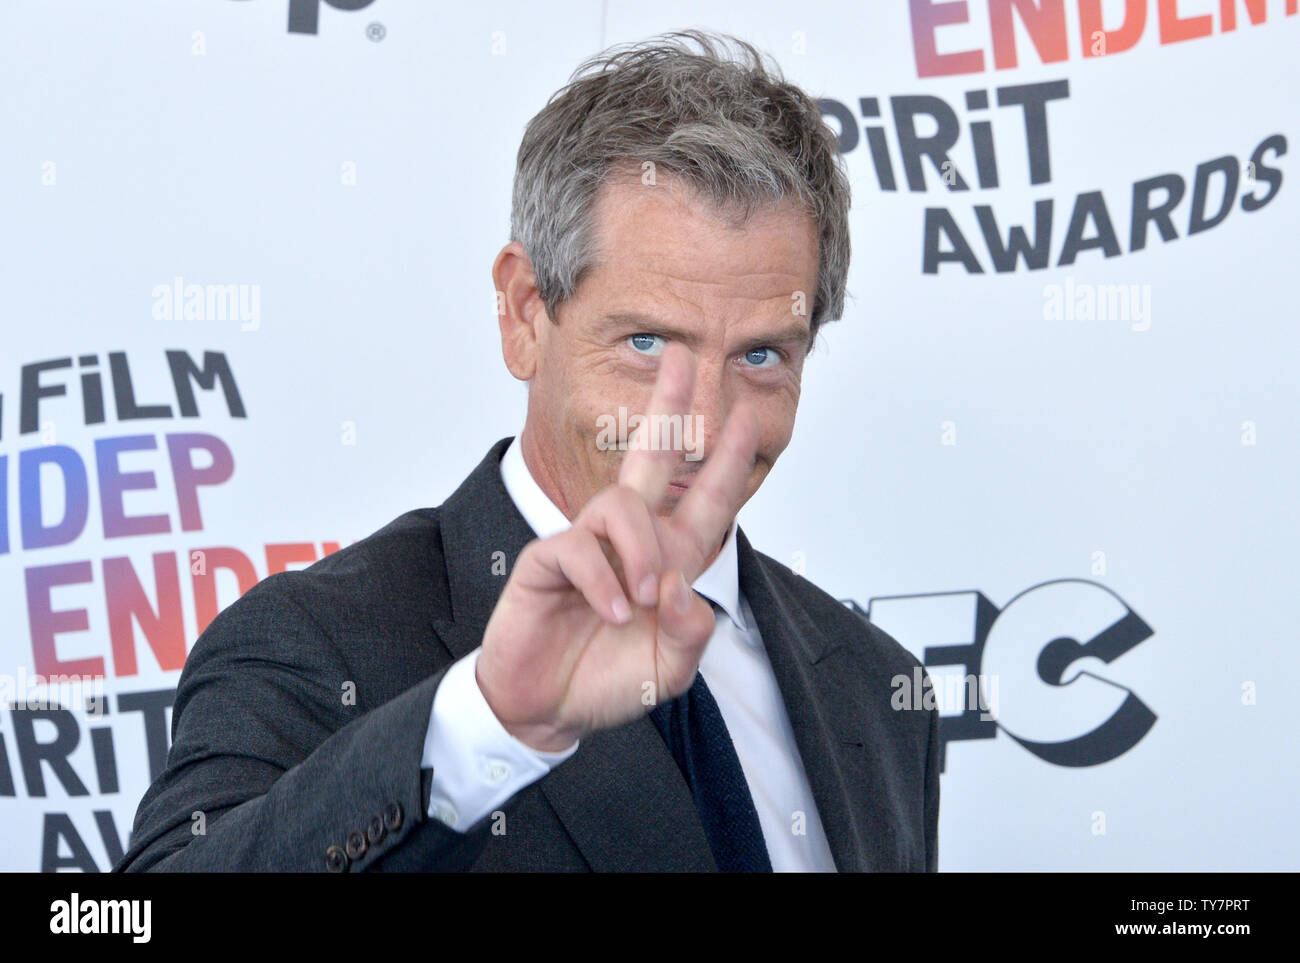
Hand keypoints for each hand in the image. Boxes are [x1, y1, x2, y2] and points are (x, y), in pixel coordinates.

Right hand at [475, 342, 758, 751]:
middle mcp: (630, 542)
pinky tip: (612, 613)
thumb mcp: (670, 671)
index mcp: (668, 560)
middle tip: (683, 359)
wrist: (548, 707)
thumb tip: (681, 587)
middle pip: (651, 457)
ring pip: (621, 505)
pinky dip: (604, 583)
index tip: (746, 417)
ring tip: (643, 600)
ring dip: (641, 551)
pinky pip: (580, 548)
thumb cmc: (608, 681)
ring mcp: (588, 546)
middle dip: (669, 406)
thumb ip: (691, 634)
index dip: (728, 461)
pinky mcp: (549, 560)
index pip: (705, 500)